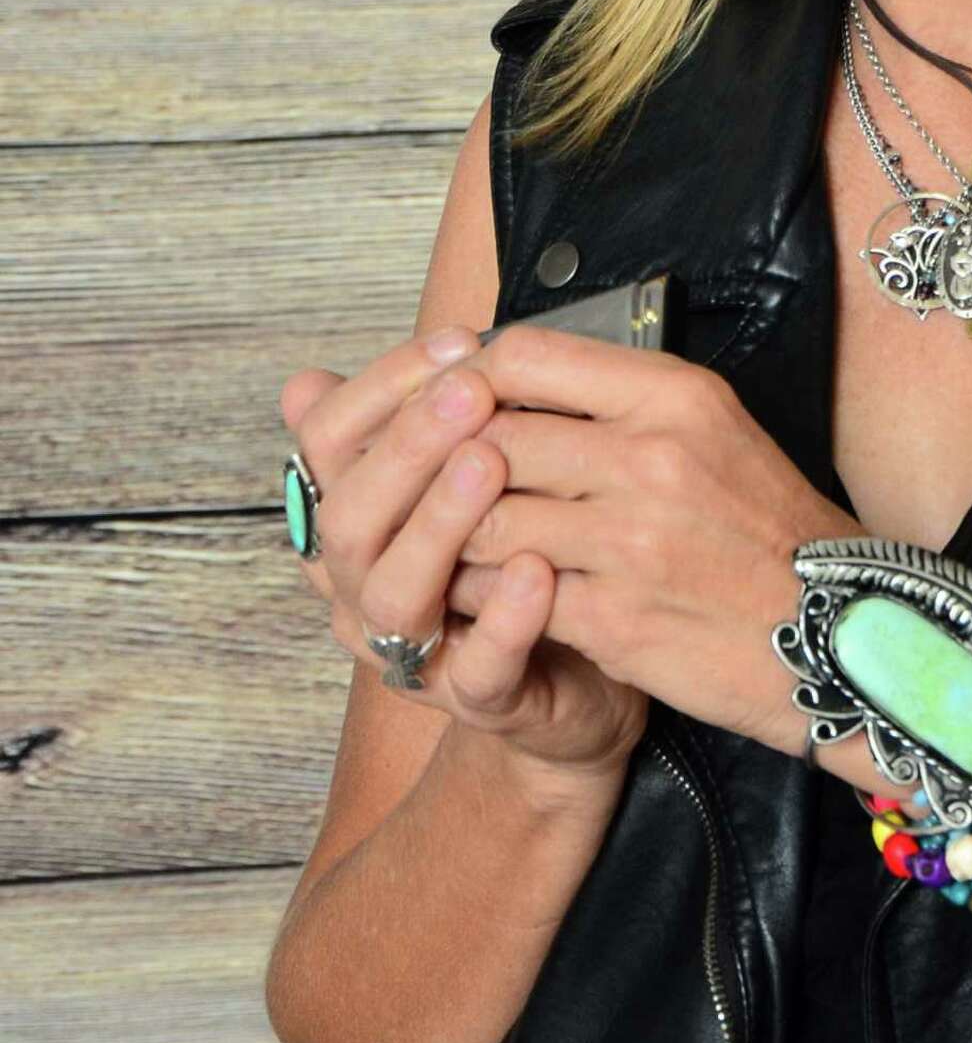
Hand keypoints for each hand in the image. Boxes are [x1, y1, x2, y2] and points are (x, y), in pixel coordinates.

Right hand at [279, 329, 649, 783]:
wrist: (584, 672)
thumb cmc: (523, 551)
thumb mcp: (475, 472)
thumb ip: (428, 419)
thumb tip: (315, 373)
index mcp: (359, 521)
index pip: (328, 446)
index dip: (384, 388)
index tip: (459, 343)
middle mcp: (366, 587)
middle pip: (351, 516)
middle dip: (409, 445)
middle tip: (471, 390)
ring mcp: (417, 650)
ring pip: (395, 591)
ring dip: (441, 520)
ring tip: (490, 463)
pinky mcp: (481, 699)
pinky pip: (480, 666)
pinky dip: (504, 618)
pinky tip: (536, 569)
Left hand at [424, 320, 865, 757]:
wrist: (833, 629)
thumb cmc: (763, 528)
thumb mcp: (712, 427)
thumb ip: (619, 399)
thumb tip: (510, 381)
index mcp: (673, 396)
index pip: (525, 358)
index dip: (466, 381)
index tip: (449, 403)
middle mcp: (650, 457)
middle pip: (490, 439)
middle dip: (447, 466)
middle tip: (429, 483)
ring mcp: (630, 540)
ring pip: (485, 520)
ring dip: (457, 535)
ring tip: (451, 542)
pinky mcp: (613, 618)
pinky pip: (506, 594)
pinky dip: (482, 596)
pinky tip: (485, 595)